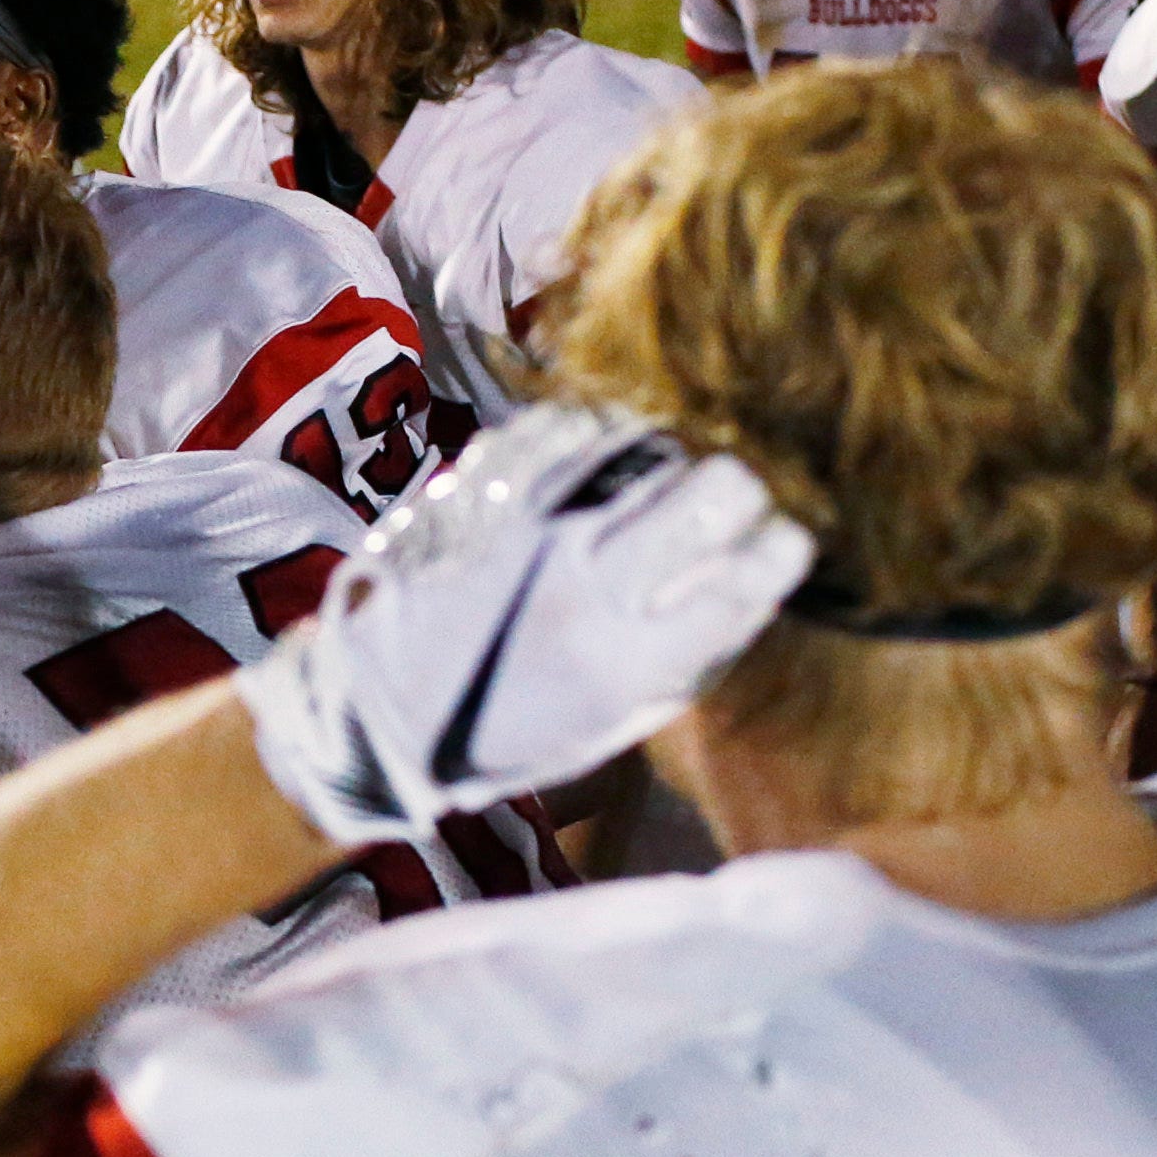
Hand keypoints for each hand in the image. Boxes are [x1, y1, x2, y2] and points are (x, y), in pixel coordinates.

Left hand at [236, 403, 815, 839]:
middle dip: (737, 491)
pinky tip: (597, 458)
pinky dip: (594, 435)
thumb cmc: (504, 730)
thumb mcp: (610, 720)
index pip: (745, 580)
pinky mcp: (485, 487)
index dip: (780, 550)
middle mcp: (586, 583)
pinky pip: (566, 427)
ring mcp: (533, 525)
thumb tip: (751, 578)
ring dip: (669, 458)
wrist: (375, 710)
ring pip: (647, 445)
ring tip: (659, 479)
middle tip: (726, 503)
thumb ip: (685, 654)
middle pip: (713, 493)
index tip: (781, 543)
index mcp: (628, 661)